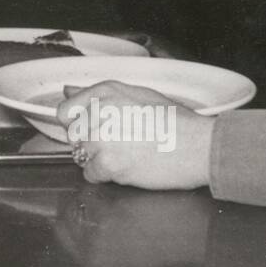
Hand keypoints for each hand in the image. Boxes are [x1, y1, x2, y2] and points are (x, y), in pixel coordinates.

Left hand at [58, 81, 215, 190]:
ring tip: (127, 155)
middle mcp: (99, 111)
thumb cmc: (175, 122)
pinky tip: (128, 167)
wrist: (200, 146)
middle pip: (73, 135)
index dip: (76, 123)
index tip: (90, 129)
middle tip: (116, 145)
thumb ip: (97, 94)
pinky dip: (106, 176)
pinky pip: (91, 174)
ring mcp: (102, 138)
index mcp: (105, 92)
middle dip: (89, 143)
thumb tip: (68, 91)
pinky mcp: (109, 163)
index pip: (66, 110)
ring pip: (81, 156)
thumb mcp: (136, 94)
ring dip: (98, 160)